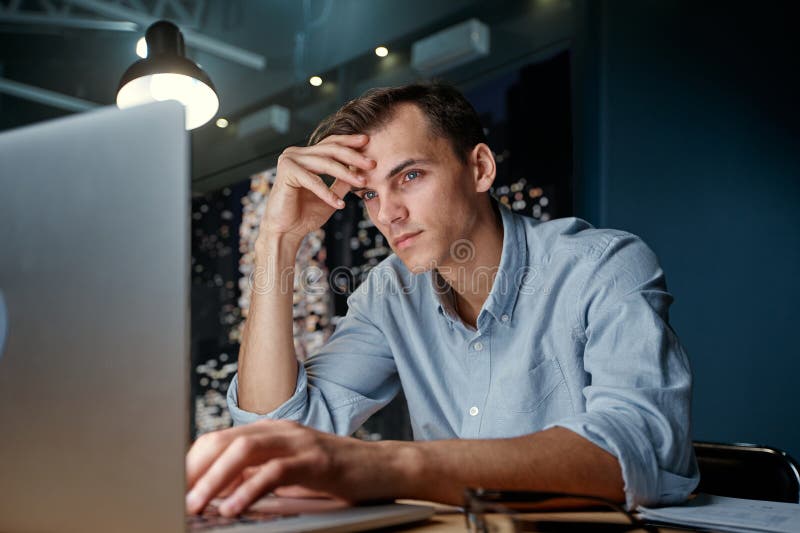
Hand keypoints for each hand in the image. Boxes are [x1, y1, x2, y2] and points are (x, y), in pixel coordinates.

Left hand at [185, 420, 397, 516]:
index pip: (220, 439)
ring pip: (244, 451)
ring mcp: (299, 442)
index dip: (192, 462)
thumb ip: (256, 477)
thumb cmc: (335, 475)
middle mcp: (281, 430)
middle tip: (173, 497)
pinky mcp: (316, 460)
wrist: (383, 469)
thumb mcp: (289, 475)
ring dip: (213, 480)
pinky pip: (275, 471)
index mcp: (271, 432)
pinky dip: (249, 490)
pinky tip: (233, 508)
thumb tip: (216, 493)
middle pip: (225, 441)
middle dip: (193, 470)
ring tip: (194, 505)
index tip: (171, 487)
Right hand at [259, 134, 375, 243]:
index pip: (330, 143)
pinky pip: (313, 181)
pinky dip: (328, 193)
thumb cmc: (305, 215)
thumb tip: (362, 171)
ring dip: (346, 174)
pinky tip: (340, 205)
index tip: (368, 142)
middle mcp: (295, 154)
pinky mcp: (286, 172)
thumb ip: (342, 182)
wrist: (285, 231)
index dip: (350, 142)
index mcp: (305, 156)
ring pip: (325, 163)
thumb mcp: (331, 195)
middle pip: (330, 149)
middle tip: (372, 163)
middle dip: (354, 156)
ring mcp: (289, 160)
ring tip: (362, 183)